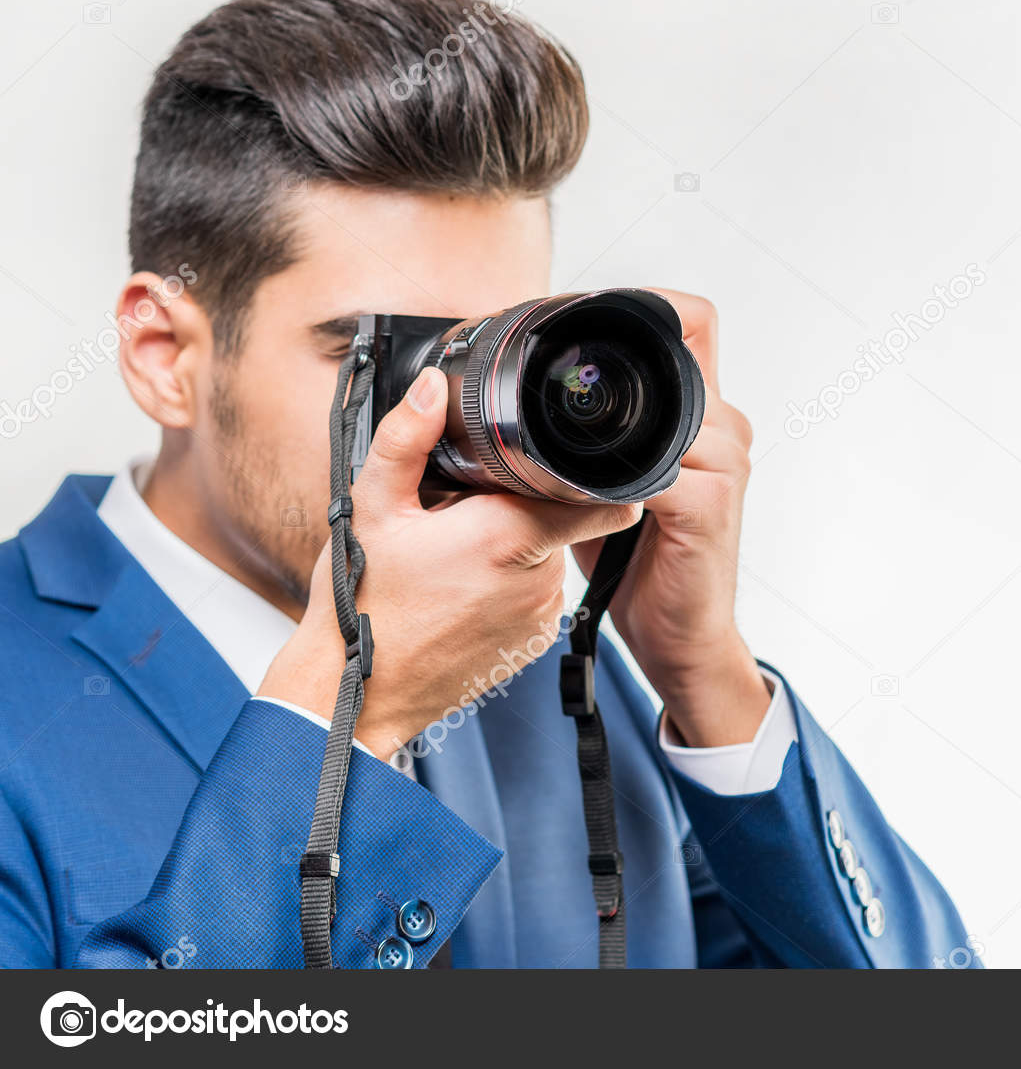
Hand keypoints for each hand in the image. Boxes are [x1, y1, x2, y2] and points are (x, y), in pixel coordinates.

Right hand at [260, 367, 640, 755]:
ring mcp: (540, 618)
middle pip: (562, 519)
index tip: (559, 467)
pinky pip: (536, 596)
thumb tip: (436, 386)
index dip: (591, 476)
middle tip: (464, 514)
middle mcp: (538, 581)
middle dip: (525, 506)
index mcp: (510, 536)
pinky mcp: (533, 645)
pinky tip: (462, 591)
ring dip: (515, 547)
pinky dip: (510, 586)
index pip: (604, 499)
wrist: (355, 695)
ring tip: (456, 556)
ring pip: (548, 557)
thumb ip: (408, 438)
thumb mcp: (372, 508)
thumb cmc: (362, 604)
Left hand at [571, 290, 769, 746]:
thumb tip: (519, 401)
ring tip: (552, 445)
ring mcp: (725, 462)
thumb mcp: (609, 481)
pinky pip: (650, 472)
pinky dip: (602, 480)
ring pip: (655, 409)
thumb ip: (590, 437)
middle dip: (607, 359)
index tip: (580, 320)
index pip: (691, 322)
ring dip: (597, 424)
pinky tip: (577, 493)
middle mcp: (725, 426)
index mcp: (706, 413)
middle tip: (542, 375)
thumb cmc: (643, 561)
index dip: (642, 305)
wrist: (681, 638)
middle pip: (677, 347)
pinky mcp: (710, 504)